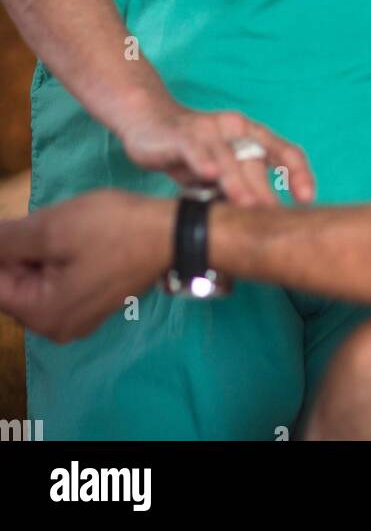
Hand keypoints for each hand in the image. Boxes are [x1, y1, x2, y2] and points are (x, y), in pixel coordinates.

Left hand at [0, 190, 171, 341]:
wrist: (172, 234)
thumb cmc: (114, 229)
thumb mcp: (54, 228)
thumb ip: (7, 240)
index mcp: (42, 314)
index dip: (1, 251)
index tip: (20, 229)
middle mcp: (55, 327)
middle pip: (13, 287)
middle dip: (17, 254)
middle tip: (44, 224)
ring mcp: (76, 319)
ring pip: (35, 284)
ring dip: (36, 256)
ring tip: (62, 229)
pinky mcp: (92, 305)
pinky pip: (57, 286)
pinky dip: (55, 262)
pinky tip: (73, 241)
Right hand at [120, 100, 314, 207]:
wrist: (147, 121)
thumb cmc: (190, 151)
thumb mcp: (219, 173)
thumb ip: (240, 191)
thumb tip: (263, 226)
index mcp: (249, 134)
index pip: (282, 150)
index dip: (298, 171)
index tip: (307, 198)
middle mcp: (233, 128)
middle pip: (254, 159)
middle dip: (264, 190)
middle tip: (273, 219)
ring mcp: (207, 130)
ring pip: (226, 155)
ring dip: (238, 181)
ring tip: (248, 204)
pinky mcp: (180, 135)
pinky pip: (194, 147)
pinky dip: (203, 159)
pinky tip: (210, 174)